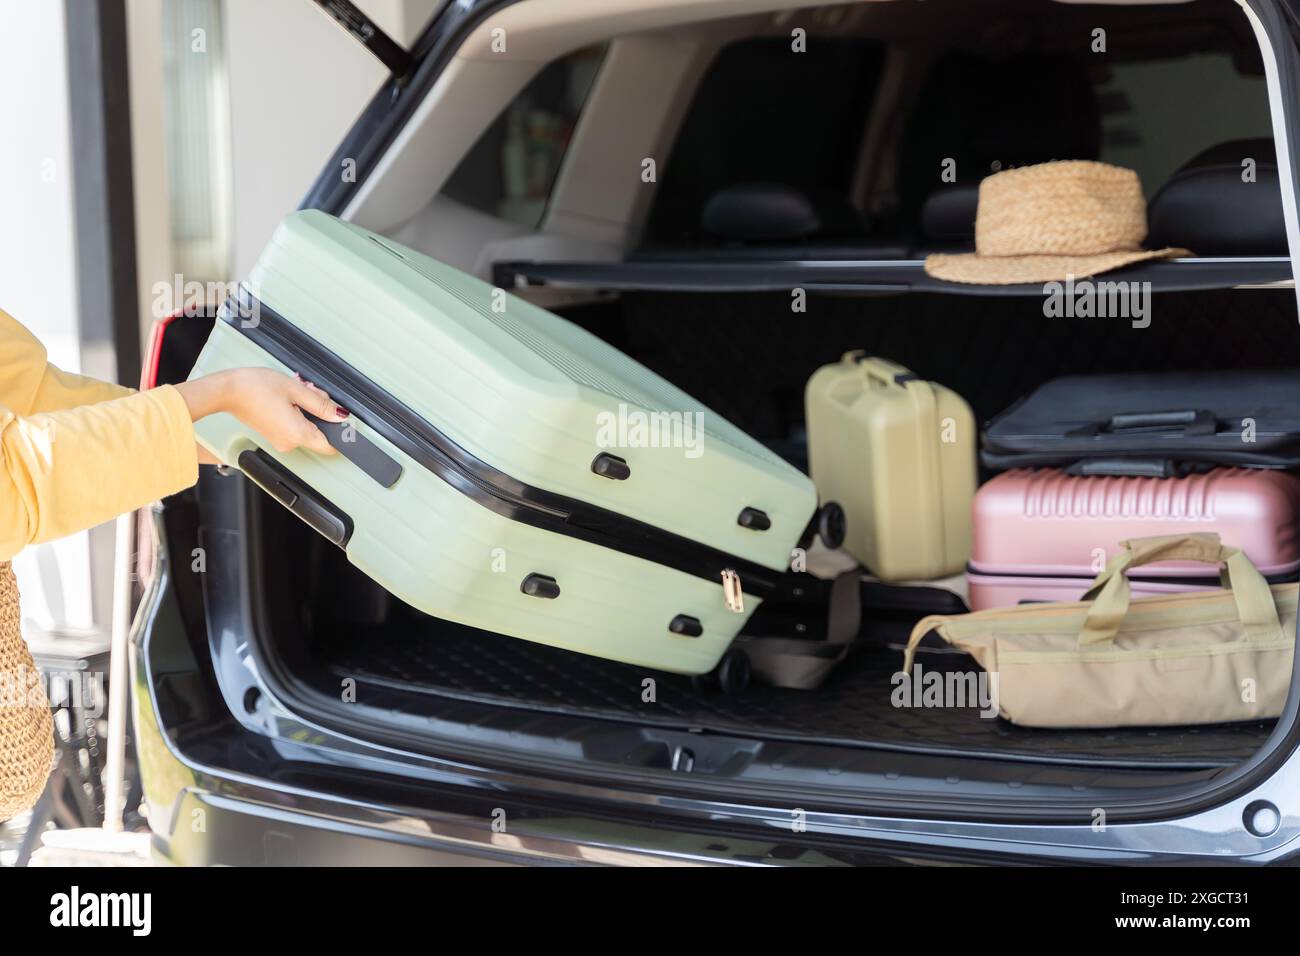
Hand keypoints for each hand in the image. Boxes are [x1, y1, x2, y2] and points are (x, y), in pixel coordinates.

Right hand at [175, 368, 348, 456]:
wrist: (226, 390)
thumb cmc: (254, 387)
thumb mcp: (295, 389)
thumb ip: (322, 404)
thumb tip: (341, 415)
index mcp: (297, 434)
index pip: (331, 445)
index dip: (340, 431)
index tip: (340, 416)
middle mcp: (289, 442)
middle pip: (320, 431)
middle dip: (320, 410)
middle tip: (310, 391)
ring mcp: (281, 440)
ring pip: (307, 426)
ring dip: (307, 407)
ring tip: (296, 390)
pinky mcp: (274, 434)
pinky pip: (295, 425)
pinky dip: (297, 410)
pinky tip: (288, 396)